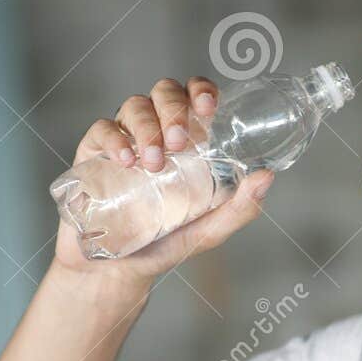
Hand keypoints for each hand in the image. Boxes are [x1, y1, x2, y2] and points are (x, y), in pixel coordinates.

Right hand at [52, 75, 273, 282]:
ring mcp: (125, 139)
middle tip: (178, 142)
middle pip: (164, 92)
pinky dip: (115, 139)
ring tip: (153, 162)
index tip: (209, 107)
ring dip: (147, 127)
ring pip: (134, 105)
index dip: (201, 90)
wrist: (119, 270)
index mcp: (187, 141)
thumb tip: (267, 176)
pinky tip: (126, 162)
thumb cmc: (166, 245)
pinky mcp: (94, 153)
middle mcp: (157, 131)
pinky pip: (102, 128)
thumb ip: (240, 208)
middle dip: (174, 109)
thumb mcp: (209, 231)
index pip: (195, 97)